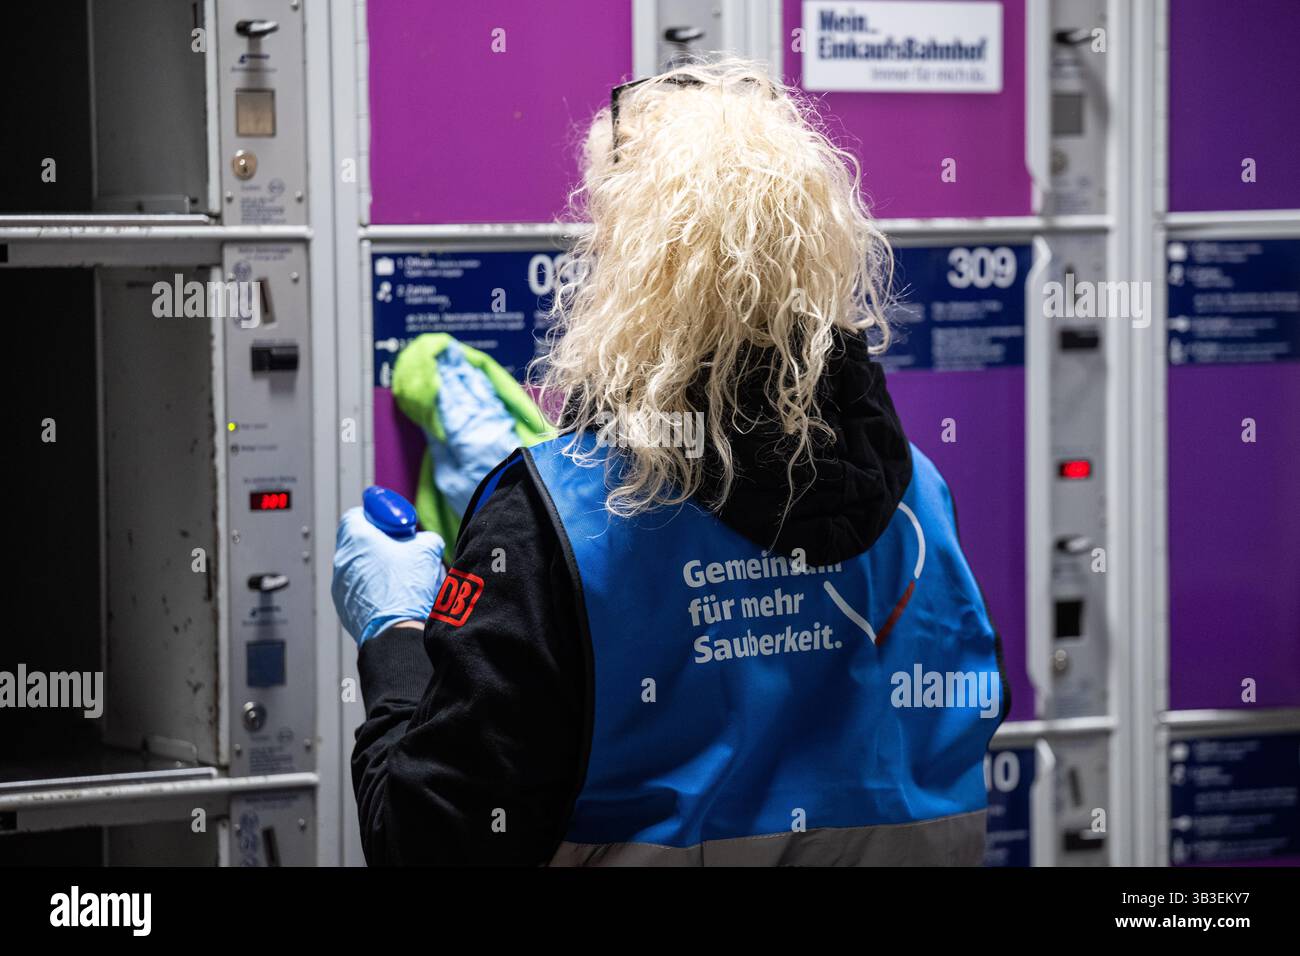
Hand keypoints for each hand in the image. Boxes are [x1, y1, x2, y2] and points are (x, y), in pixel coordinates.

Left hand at [331, 507, 445, 645]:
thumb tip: (425, 541)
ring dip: (373, 565)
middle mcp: (342, 559)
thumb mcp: (427, 551)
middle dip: (376, 542)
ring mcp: (339, 583)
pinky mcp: (342, 604)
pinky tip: (390, 594)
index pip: (355, 515)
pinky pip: (355, 587)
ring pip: (355, 565)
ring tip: (397, 575)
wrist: (395, 630)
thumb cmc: (406, 588)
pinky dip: (370, 586)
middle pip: (356, 541)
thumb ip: (425, 538)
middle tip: (397, 548)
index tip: (389, 525)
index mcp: (356, 538)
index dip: (374, 517)